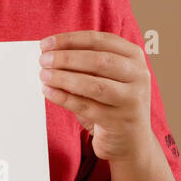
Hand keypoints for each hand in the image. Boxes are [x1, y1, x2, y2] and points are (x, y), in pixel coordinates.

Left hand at [38, 31, 153, 164]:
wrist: (131, 140)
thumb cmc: (111, 101)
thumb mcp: (105, 76)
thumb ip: (85, 62)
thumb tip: (50, 52)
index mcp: (134, 57)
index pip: (99, 40)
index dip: (70, 40)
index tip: (46, 43)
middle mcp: (138, 76)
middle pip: (98, 60)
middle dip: (66, 58)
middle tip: (43, 59)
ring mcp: (131, 100)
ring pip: (93, 85)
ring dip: (64, 78)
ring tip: (44, 75)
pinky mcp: (119, 121)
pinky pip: (86, 107)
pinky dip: (64, 98)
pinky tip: (49, 92)